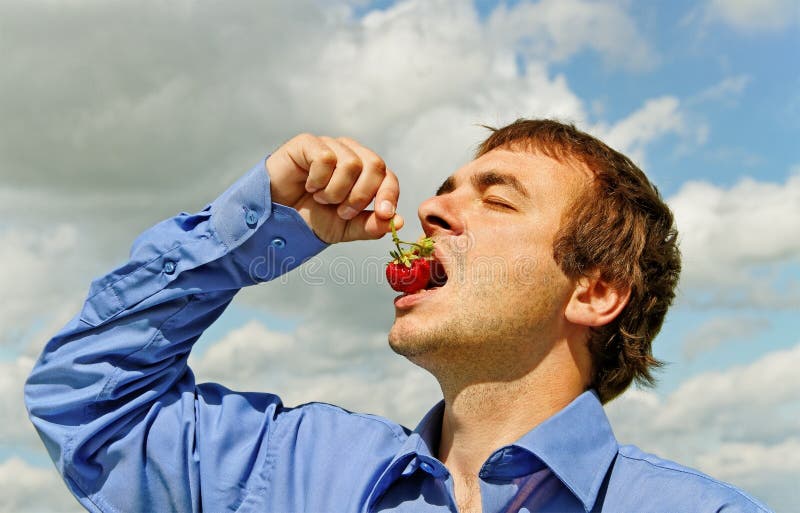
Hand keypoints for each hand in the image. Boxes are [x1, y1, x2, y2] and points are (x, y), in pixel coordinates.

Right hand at [266, 134, 402, 243]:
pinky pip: (326, 157)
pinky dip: (318, 179)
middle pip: (375, 165)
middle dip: (360, 196)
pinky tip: (309, 186)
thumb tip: (396, 222)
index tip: (384, 213)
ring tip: (321, 199)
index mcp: (364, 174)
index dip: (389, 194)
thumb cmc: (312, 218)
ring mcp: (330, 146)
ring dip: (335, 191)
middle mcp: (350, 155)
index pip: (388, 177)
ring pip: (351, 163)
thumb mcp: (345, 228)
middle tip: (341, 211)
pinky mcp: (308, 143)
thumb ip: (371, 225)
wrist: (277, 217)